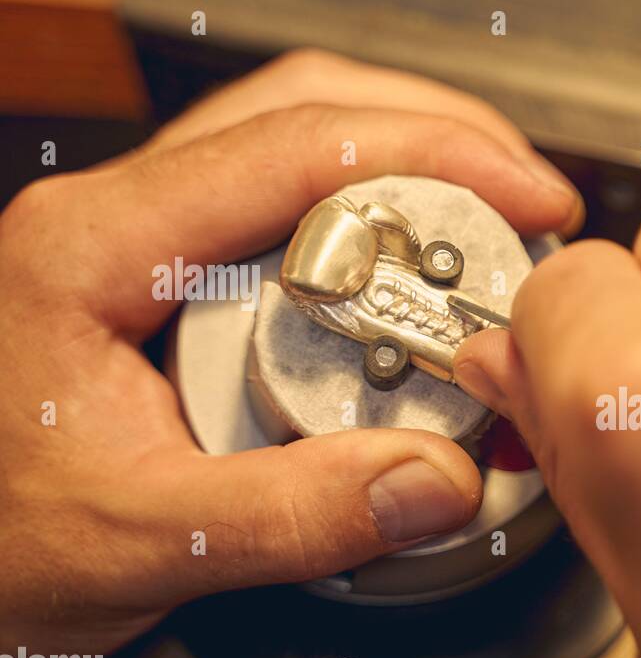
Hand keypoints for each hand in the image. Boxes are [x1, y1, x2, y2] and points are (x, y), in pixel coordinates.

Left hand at [0, 50, 582, 654]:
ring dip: (409, 172)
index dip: (438, 156)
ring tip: (491, 229)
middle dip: (440, 140)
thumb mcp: (141, 545)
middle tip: (527, 204)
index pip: (296, 147)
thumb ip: (292, 517)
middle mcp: (118, 214)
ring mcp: (142, 235)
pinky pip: (285, 209)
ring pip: (298, 148)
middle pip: (306, 112)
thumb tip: (437, 480)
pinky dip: (372, 224)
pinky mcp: (169, 274)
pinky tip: (414, 274)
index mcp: (95, 246)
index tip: (529, 198)